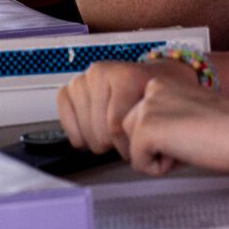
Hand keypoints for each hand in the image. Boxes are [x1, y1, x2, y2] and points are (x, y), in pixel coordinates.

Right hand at [57, 57, 197, 153]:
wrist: (151, 78)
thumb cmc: (156, 96)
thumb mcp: (163, 109)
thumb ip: (152, 128)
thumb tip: (143, 155)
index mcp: (125, 75)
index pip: (116, 126)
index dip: (127, 146)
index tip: (138, 147)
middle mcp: (99, 73)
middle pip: (99, 131)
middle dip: (114, 144)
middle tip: (126, 141)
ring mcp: (83, 80)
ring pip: (84, 130)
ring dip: (99, 140)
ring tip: (113, 136)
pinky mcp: (70, 88)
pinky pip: (65, 117)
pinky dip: (77, 131)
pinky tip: (92, 132)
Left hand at [120, 74, 228, 175]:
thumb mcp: (190, 114)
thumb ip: (167, 120)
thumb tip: (151, 141)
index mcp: (162, 83)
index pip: (143, 120)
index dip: (167, 137)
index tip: (194, 132)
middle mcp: (150, 90)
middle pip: (132, 132)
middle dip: (156, 146)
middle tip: (192, 143)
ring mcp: (146, 108)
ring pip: (132, 147)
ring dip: (157, 157)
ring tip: (189, 147)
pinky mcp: (146, 129)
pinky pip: (139, 163)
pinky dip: (161, 169)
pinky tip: (187, 153)